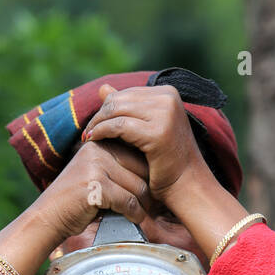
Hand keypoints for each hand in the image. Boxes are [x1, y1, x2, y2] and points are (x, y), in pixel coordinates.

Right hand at [31, 136, 153, 244]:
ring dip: (143, 205)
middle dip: (147, 191)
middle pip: (141, 169)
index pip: (137, 154)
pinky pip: (128, 201)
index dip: (148, 175)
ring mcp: (96, 166)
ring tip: (140, 214)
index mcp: (99, 143)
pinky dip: (134, 214)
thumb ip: (118, 169)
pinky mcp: (96, 186)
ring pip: (138, 186)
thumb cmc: (76, 202)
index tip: (148, 192)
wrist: (48, 217)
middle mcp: (98, 150)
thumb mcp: (96, 175)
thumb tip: (153, 174)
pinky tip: (132, 220)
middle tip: (149, 207)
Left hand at [81, 83, 209, 208]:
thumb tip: (102, 88)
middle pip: (120, 99)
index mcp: (168, 93)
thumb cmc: (166, 162)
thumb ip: (126, 108)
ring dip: (98, 123)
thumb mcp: (146, 128)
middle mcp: (168, 98)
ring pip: (117, 110)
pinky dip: (103, 132)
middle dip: (100, 115)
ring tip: (88, 137)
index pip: (127, 93)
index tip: (94, 124)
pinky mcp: (157, 131)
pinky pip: (119, 126)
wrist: (186, 186)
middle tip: (87, 131)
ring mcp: (165, 113)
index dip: (107, 108)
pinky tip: (93, 140)